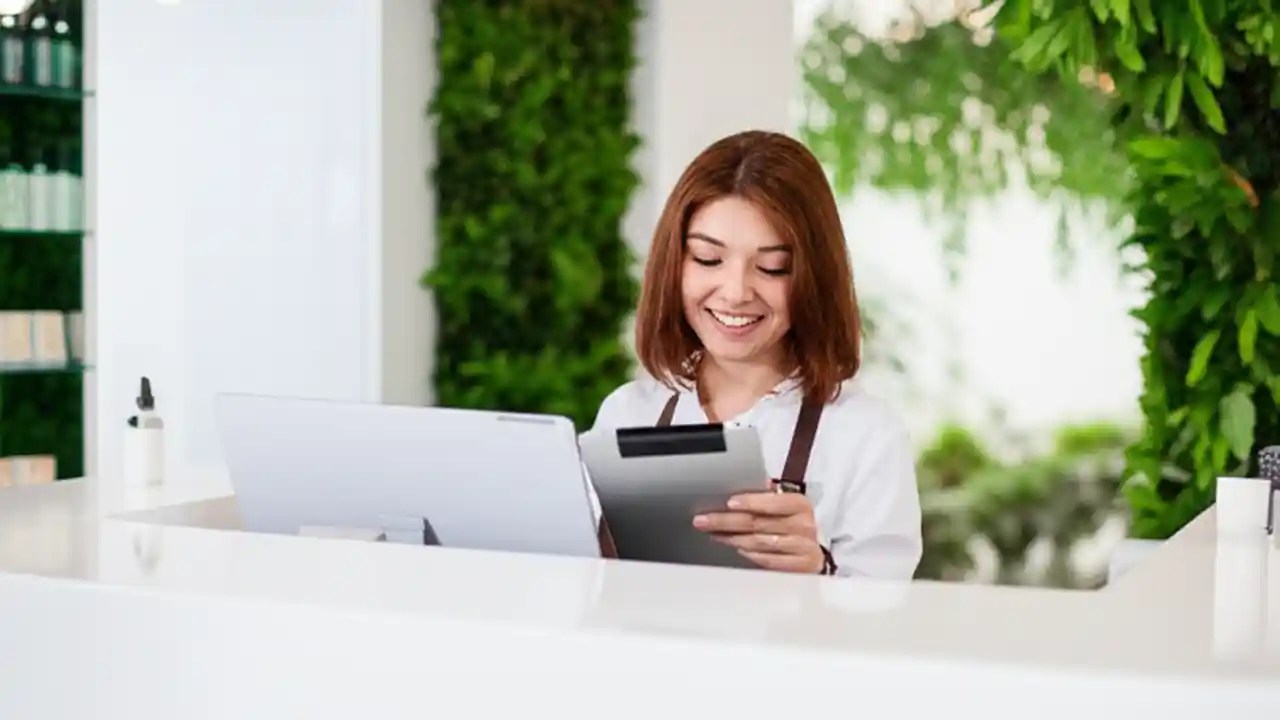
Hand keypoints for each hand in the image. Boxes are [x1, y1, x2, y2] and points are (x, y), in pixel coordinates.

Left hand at [692, 490, 822, 572]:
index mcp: (800, 504)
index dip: (751, 501)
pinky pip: (769, 561)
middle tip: (703, 521)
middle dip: (726, 521)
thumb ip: (766, 494)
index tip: (729, 503)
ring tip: (713, 534)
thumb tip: (743, 481)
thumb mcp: (785, 504)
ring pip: (760, 542)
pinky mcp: (801, 567)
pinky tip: (736, 549)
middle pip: (759, 523)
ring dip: (732, 538)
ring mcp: (804, 547)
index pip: (773, 501)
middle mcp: (804, 525)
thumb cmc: (794, 523)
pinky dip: (750, 555)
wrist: (814, 550)